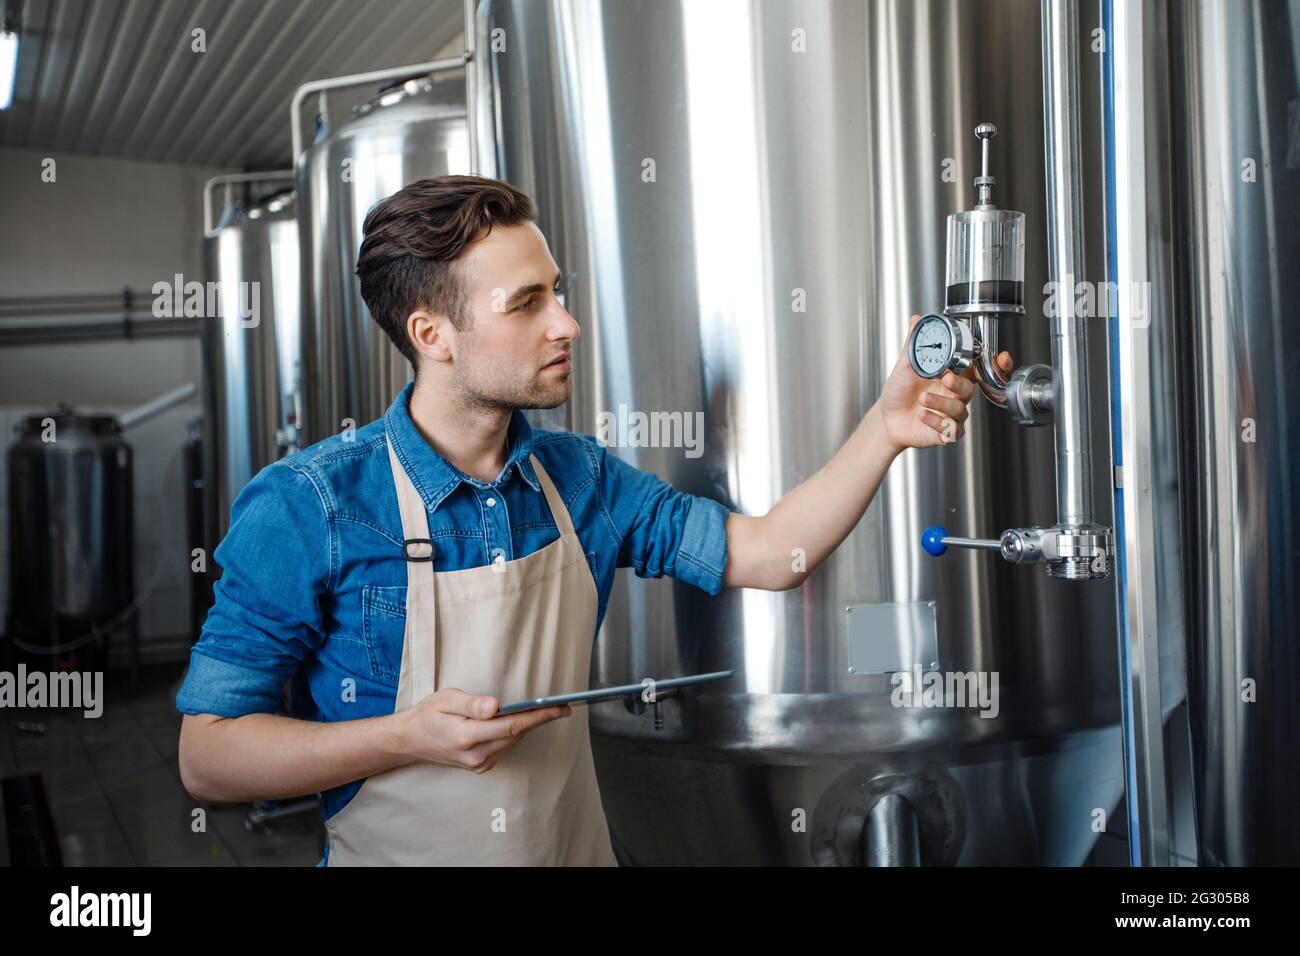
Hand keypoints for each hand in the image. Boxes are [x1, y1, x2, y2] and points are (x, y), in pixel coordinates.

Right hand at [399, 687, 570, 773]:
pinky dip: (514, 733)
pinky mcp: (480, 766)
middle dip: (538, 719)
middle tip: (559, 705)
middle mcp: (475, 755)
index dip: (537, 716)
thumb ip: (472, 704)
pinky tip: (518, 721)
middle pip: (516, 734)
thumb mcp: (446, 699)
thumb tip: (495, 706)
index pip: (511, 726)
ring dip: (527, 726)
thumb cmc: (428, 715)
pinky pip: (504, 747)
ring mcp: (478, 763)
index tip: (559, 708)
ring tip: (543, 709)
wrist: (411, 740)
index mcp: (466, 736)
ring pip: (512, 742)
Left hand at [874, 313, 1013, 453]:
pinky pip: (951, 428)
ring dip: (941, 403)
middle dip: (959, 384)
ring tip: (922, 399)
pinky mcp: (946, 432)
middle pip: (970, 389)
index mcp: (952, 375)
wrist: (886, 417)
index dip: (995, 365)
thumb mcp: (905, 365)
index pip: (978, 368)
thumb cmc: (899, 391)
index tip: (1001, 358)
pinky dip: (936, 421)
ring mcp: (952, 414)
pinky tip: (922, 415)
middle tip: (946, 378)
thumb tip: (916, 319)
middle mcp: (955, 394)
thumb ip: (914, 343)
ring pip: (959, 409)